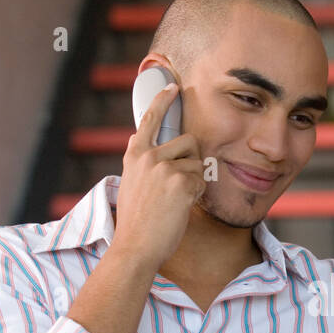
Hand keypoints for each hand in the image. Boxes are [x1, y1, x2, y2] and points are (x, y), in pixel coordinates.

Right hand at [113, 84, 206, 270]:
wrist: (135, 247)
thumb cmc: (137, 222)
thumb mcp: (132, 184)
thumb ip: (144, 164)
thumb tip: (154, 146)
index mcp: (135, 156)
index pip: (150, 120)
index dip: (163, 101)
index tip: (173, 86)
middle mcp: (149, 156)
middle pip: (189, 141)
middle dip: (192, 161)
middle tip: (179, 186)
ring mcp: (164, 168)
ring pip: (197, 163)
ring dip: (194, 181)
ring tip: (175, 201)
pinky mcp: (181, 182)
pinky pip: (202, 181)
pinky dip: (197, 195)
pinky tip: (180, 207)